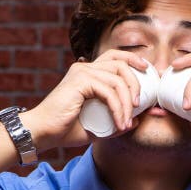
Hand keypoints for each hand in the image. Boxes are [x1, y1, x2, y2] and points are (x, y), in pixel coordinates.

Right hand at [22, 50, 150, 148]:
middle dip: (136, 80)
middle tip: (142, 103)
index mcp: (88, 73)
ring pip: (118, 79)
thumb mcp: (98, 125)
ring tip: (127, 122)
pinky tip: (120, 122)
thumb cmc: (66, 129)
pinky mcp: (81, 81)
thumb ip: (117, 121)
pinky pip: (109, 92)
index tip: (147, 71)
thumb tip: (138, 120)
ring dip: (127, 102)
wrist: (43, 132)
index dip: (133, 59)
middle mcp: (85, 67)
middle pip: (120, 62)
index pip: (115, 57)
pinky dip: (118, 108)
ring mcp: (82, 72)